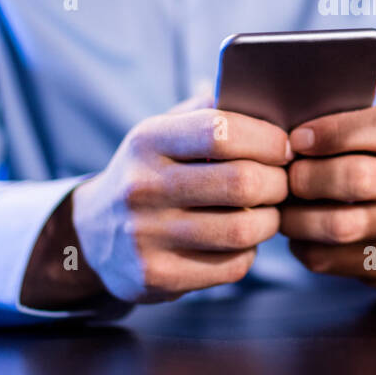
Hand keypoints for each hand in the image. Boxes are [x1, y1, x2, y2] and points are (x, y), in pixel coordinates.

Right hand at [71, 94, 291, 303]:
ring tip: (268, 212)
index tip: (283, 148)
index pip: (220, 130)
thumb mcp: (164, 132)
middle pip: (241, 182)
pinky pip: (231, 266)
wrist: (92, 233)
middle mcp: (143, 186)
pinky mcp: (156, 276)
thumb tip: (268, 98)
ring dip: (270, 221)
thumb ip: (210, 110)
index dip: (266, 139)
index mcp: (148, 140)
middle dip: (278, 183)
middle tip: (283, 184)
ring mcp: (146, 235)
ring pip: (242, 230)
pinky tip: (240, 241)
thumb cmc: (150, 172)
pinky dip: (248, 252)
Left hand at [279, 105, 375, 286]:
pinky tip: (298, 232)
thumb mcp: (367, 136)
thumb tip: (280, 135)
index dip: (332, 133)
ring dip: (298, 217)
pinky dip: (302, 244)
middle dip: (310, 177)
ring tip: (283, 209)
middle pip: (359, 178)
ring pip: (341, 226)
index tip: (296, 140)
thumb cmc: (369, 163)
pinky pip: (329, 257)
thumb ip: (333, 128)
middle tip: (288, 178)